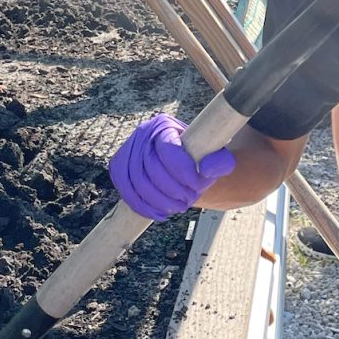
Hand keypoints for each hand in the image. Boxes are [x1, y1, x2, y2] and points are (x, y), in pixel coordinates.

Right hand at [108, 112, 235, 219]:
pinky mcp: (120, 169)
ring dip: (159, 201)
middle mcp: (142, 134)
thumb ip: (219, 162)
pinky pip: (126, 192)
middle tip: (190, 199)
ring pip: (137, 183)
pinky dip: (144, 206)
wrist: (180, 162)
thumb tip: (205, 169)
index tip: (198, 185)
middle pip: (150, 168)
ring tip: (178, 206)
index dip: (183, 172)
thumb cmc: (198, 157)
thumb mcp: (215, 156)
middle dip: (172, 189)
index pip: (168, 150)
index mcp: (164, 125)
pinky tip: (161, 213)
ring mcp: (127, 151)